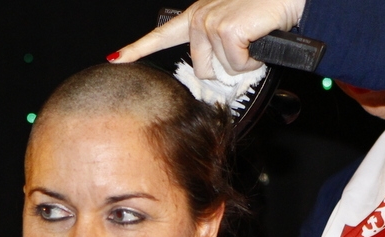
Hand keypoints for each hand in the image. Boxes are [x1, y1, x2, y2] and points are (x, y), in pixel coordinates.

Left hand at [110, 0, 305, 77]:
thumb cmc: (267, 13)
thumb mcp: (235, 29)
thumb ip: (217, 49)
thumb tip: (212, 75)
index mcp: (198, 16)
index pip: (161, 36)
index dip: (137, 49)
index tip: (116, 59)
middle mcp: (199, 18)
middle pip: (200, 69)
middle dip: (225, 68)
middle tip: (245, 47)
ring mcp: (210, 24)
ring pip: (219, 70)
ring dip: (242, 64)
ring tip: (255, 39)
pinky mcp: (227, 31)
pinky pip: (236, 66)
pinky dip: (253, 61)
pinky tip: (259, 40)